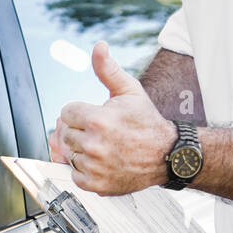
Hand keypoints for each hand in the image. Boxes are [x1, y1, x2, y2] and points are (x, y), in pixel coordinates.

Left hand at [49, 41, 176, 194]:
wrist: (168, 154)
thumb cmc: (147, 122)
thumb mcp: (129, 90)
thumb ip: (107, 69)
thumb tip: (98, 47)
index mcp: (98, 119)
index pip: (66, 112)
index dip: (80, 112)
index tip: (95, 115)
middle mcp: (94, 145)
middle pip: (64, 132)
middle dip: (79, 130)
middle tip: (100, 131)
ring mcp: (94, 167)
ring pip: (68, 153)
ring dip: (80, 150)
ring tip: (103, 146)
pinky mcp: (95, 185)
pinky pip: (74, 174)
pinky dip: (84, 169)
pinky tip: (101, 161)